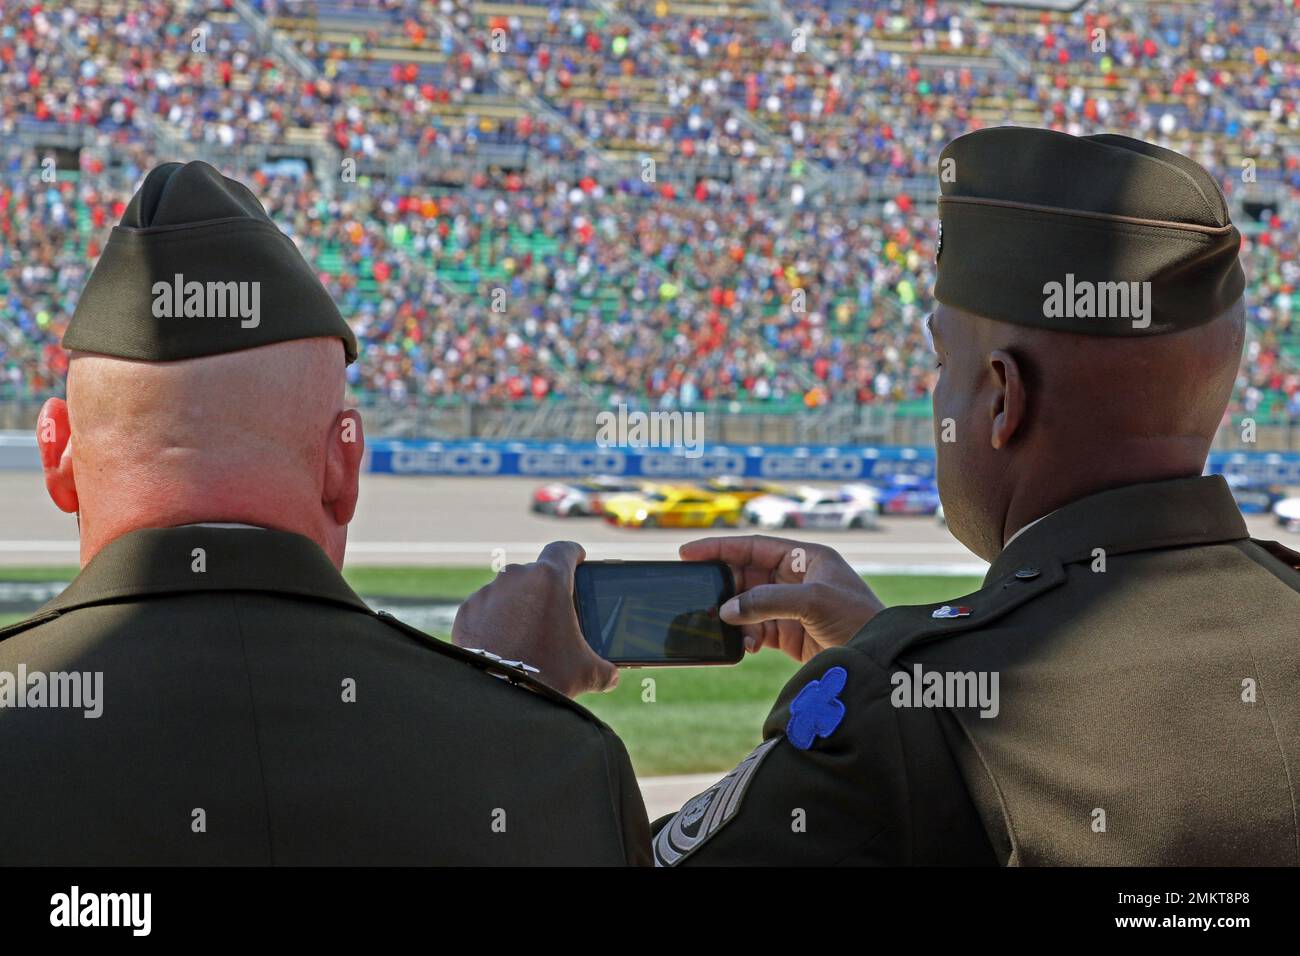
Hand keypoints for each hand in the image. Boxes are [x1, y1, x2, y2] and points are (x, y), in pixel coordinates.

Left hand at [451, 541, 617, 698]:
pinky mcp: (467, 611)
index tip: (578, 559)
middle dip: (544, 589)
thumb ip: (604, 667)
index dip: (573, 554)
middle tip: (552, 614)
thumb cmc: (548, 676)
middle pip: (535, 573)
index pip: (564, 549)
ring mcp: (488, 592)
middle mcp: (516, 577)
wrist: (500, 697)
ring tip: (524, 633)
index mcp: (550, 579)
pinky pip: (485, 608)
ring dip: (517, 604)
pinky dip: (493, 620)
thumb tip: (610, 675)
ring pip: (508, 590)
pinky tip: (501, 642)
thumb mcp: (587, 671)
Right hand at [679, 535, 883, 661]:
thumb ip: (766, 601)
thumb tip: (726, 610)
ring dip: (733, 615)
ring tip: (720, 624)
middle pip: (747, 575)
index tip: (688, 552)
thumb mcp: (813, 601)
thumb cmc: (858, 618)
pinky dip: (746, 636)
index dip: (720, 548)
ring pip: (748, 605)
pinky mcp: (789, 634)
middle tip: (699, 596)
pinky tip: (745, 645)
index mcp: (806, 557)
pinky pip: (756, 629)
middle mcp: (796, 578)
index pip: (754, 546)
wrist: (879, 660)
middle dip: (724, 587)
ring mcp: (791, 607)